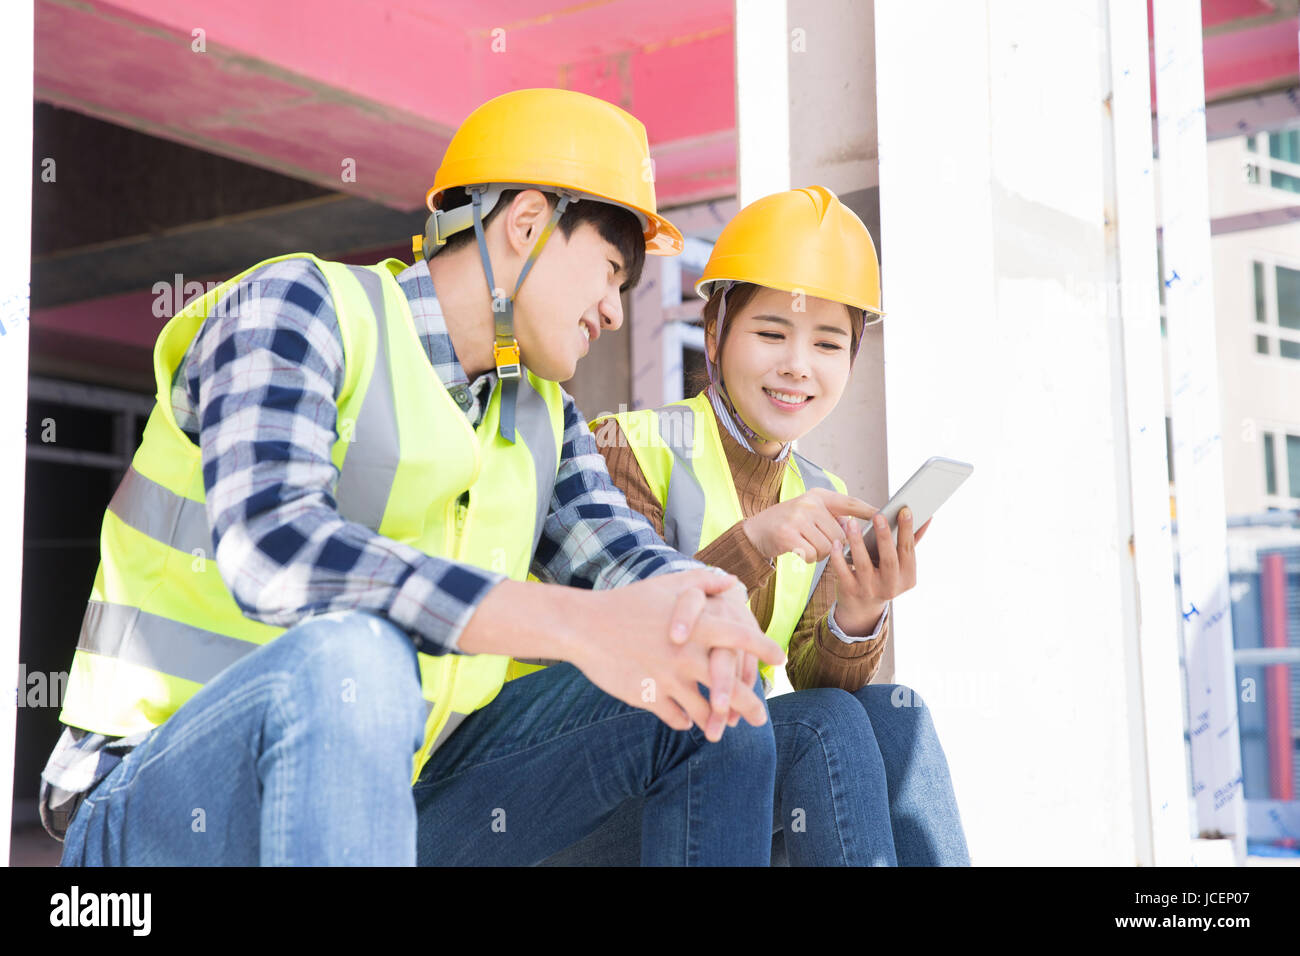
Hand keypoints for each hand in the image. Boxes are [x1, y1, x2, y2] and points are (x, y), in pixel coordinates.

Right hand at [568, 569, 783, 740]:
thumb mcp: (668, 585)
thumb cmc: (629, 603)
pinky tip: (687, 720)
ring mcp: (669, 679)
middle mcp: (688, 656)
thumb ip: (703, 583)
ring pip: (705, 711)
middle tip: (761, 716)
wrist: (585, 626)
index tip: (779, 660)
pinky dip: (685, 720)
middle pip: (733, 689)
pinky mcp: (650, 697)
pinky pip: (677, 718)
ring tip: (722, 725)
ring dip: (716, 720)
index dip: (765, 650)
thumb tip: (731, 582)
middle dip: (751, 707)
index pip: (743, 640)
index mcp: (698, 628)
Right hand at [742, 488, 877, 563]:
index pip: (849, 502)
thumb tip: (856, 528)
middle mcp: (809, 503)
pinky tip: (798, 550)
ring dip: (820, 553)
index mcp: (818, 496)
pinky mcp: (788, 535)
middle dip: (833, 544)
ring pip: (828, 547)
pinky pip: (813, 554)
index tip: (884, 516)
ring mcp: (798, 518)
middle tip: (817, 542)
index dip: (868, 511)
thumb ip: (831, 516)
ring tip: (806, 545)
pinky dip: (809, 558)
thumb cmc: (788, 524)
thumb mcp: (809, 511)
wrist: (755, 532)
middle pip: (840, 534)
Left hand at [830, 508, 931, 633]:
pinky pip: (843, 572)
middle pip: (889, 559)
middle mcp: (890, 586)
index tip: (905, 510)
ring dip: (857, 542)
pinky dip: (839, 557)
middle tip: (879, 515)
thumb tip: (928, 517)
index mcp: (907, 577)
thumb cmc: (884, 576)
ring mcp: (869, 590)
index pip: (908, 551)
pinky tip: (836, 542)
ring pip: (863, 564)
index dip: (907, 530)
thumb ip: (912, 542)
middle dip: (884, 537)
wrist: (862, 608)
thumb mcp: (900, 564)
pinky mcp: (850, 591)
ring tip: (852, 523)